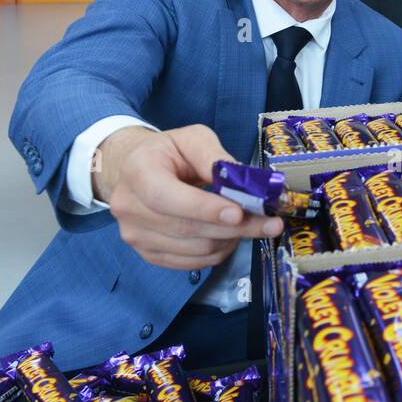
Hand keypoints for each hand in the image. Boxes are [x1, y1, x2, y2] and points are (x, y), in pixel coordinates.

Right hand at [95, 124, 282, 269]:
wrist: (134, 171)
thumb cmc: (168, 152)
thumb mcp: (191, 139)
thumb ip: (213, 156)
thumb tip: (241, 181)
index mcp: (138, 173)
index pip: (168, 198)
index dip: (204, 209)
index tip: (238, 213)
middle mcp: (130, 208)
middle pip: (188, 228)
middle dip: (235, 228)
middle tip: (271, 223)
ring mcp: (136, 236)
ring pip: (195, 249)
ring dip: (231, 240)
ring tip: (251, 224)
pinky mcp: (148, 254)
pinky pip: (192, 262)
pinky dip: (219, 252)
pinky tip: (230, 236)